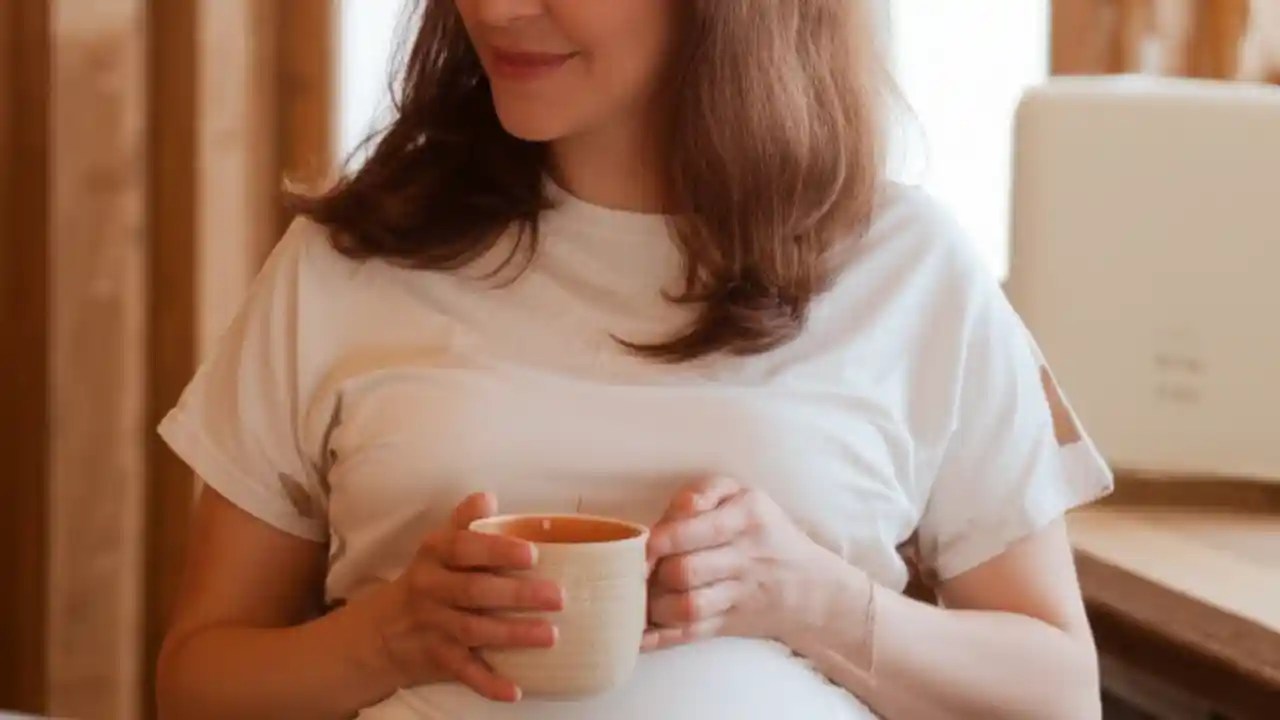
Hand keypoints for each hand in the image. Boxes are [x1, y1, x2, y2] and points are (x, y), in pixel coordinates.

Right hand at [373, 493, 562, 701]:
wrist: (381, 631)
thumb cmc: (428, 579)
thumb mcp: (438, 546)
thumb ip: (464, 523)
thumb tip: (487, 496)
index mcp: (434, 555)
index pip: (462, 548)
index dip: (497, 551)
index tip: (532, 554)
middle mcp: (430, 589)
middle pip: (474, 591)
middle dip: (516, 595)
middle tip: (557, 596)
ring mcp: (434, 625)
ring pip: (474, 631)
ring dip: (513, 635)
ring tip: (551, 635)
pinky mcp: (437, 658)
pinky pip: (464, 672)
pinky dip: (488, 684)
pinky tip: (515, 691)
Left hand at [644, 477, 847, 651]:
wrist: (810, 586)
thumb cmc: (764, 531)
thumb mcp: (744, 496)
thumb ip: (705, 492)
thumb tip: (674, 510)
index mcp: (746, 516)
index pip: (692, 529)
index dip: (657, 540)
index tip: (638, 544)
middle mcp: (745, 557)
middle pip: (685, 571)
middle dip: (652, 573)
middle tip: (636, 571)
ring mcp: (740, 595)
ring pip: (688, 607)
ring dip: (655, 606)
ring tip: (642, 596)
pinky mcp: (731, 624)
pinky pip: (691, 634)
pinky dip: (660, 638)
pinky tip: (637, 636)